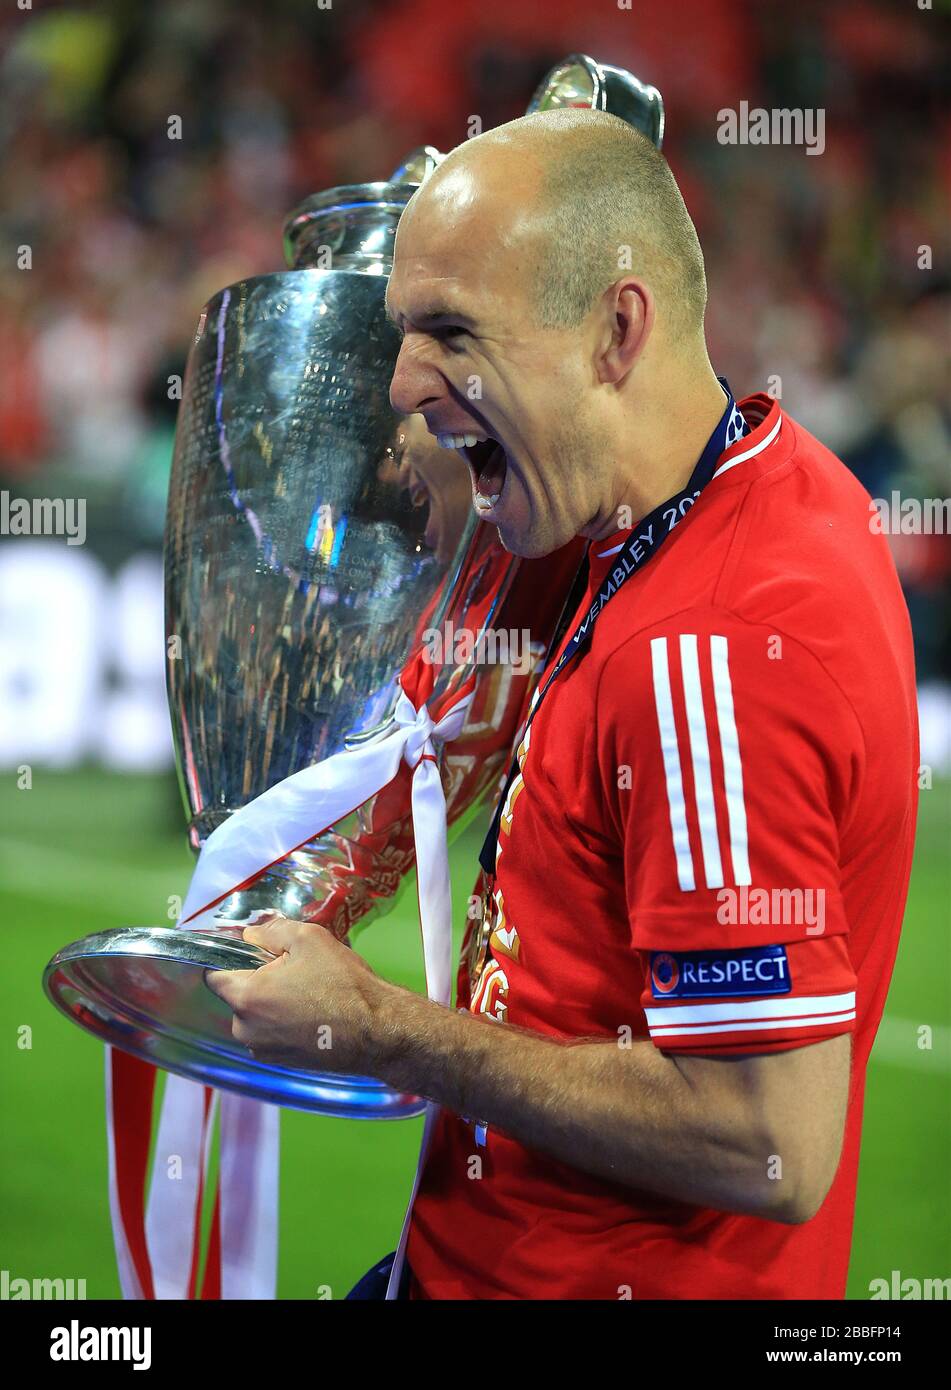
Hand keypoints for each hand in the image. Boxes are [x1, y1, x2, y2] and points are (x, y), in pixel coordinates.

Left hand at [204, 915, 389, 1073]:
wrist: (376, 1032)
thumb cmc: (341, 983)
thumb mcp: (308, 939)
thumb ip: (270, 932)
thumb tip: (250, 937)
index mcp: (245, 999)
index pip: (213, 975)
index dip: (231, 958)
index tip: (255, 952)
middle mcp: (245, 1031)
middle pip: (238, 995)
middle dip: (258, 981)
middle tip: (294, 971)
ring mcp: (263, 1052)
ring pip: (256, 1016)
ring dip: (272, 1003)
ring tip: (308, 993)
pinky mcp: (281, 1064)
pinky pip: (272, 1033)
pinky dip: (284, 1022)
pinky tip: (313, 1014)